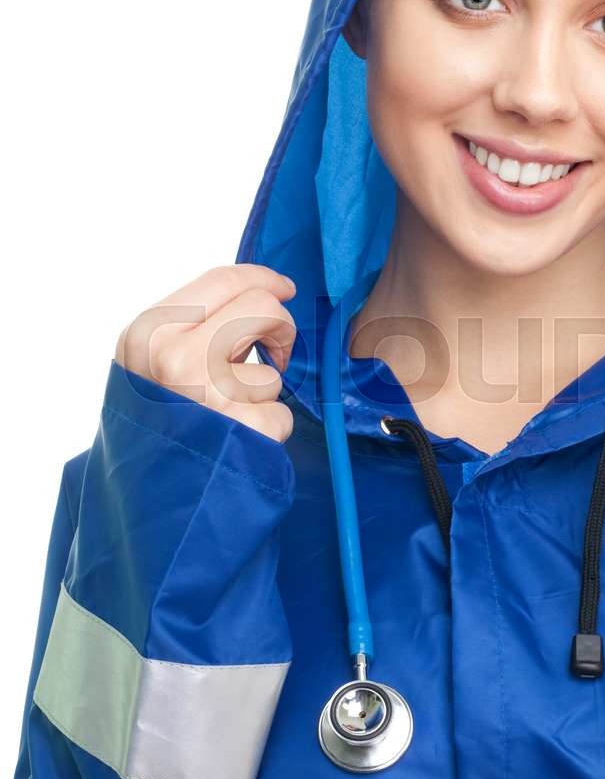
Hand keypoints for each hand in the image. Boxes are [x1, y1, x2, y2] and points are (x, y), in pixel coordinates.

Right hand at [115, 264, 298, 443]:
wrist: (144, 499)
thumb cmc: (155, 426)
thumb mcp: (149, 364)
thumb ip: (191, 327)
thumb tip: (258, 292)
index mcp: (147, 333)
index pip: (223, 279)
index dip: (264, 279)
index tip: (285, 288)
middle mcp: (174, 357)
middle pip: (262, 308)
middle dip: (280, 330)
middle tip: (274, 354)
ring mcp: (209, 394)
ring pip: (272, 370)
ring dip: (263, 396)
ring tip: (230, 416)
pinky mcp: (242, 430)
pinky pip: (280, 414)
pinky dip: (268, 431)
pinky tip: (239, 443)